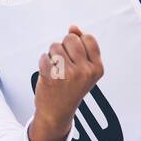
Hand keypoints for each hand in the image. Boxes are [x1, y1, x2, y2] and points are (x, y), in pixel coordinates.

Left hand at [29, 25, 103, 140]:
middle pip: (70, 38)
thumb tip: (73, 28)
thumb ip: (81, 46)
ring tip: (57, 69)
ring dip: (52, 55)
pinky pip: (44, 56)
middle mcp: (85, 71)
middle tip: (65, 63)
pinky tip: (49, 73)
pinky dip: (43, 62)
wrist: (57, 112)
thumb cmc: (71, 88)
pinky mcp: (51, 77)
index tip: (76, 57)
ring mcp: (68, 74)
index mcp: (97, 68)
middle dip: (64, 46)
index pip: (87, 38)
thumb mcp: (84, 69)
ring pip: (55, 46)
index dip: (78, 43)